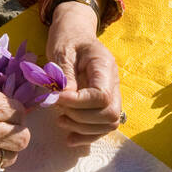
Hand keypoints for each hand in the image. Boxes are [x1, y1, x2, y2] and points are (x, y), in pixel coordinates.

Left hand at [48, 1, 122, 147]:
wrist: (74, 33)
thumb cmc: (67, 39)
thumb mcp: (61, 51)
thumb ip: (64, 75)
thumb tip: (65, 99)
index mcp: (104, 66)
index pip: (102, 95)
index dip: (79, 103)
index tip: (57, 99)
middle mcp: (113, 82)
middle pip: (110, 113)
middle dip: (81, 118)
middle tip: (59, 111)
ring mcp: (112, 93)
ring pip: (110, 123)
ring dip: (84, 129)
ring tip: (61, 120)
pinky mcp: (104, 104)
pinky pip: (103, 127)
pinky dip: (87, 136)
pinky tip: (70, 138)